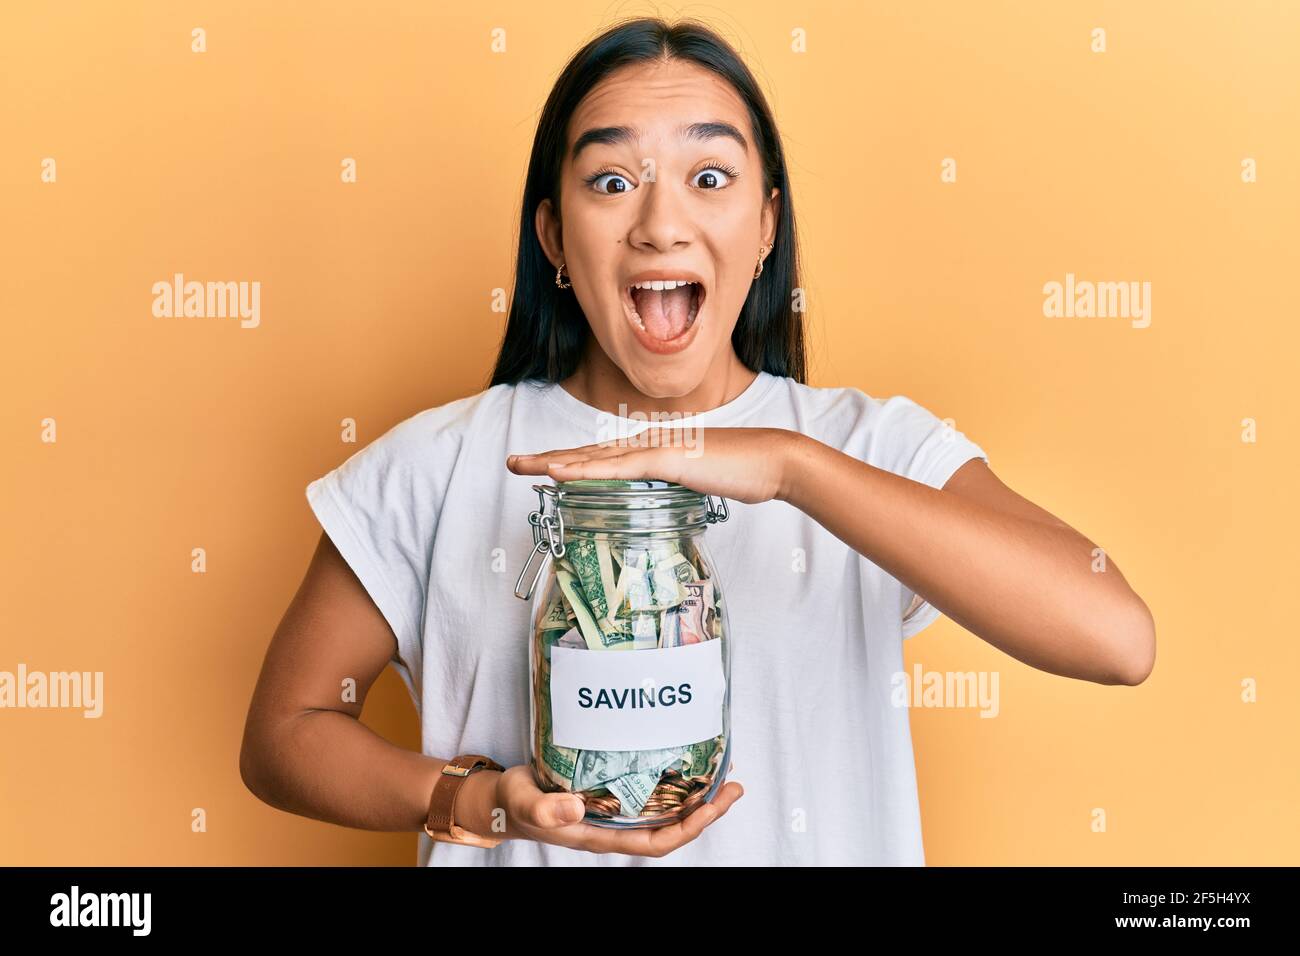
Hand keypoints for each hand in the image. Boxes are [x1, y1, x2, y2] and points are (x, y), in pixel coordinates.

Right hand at [466, 765, 742, 857]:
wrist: (501, 798)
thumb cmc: (514, 804)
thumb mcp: (525, 804)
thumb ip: (546, 811)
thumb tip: (577, 810)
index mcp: (602, 836)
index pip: (656, 842)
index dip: (687, 829)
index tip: (712, 808)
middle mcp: (616, 824)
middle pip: (672, 826)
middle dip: (706, 810)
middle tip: (734, 785)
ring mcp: (615, 808)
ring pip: (665, 807)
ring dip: (695, 793)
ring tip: (722, 769)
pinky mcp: (609, 788)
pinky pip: (649, 788)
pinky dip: (672, 777)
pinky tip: (684, 757)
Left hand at [507, 427, 803, 504]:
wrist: (772, 463)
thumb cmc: (742, 473)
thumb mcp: (699, 485)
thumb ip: (676, 489)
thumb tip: (665, 503)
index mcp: (653, 450)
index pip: (602, 459)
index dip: (569, 462)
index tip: (540, 468)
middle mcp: (647, 444)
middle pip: (588, 454)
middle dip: (547, 458)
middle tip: (512, 462)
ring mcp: (656, 450)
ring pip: (595, 459)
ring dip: (555, 462)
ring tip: (522, 465)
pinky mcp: (666, 461)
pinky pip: (618, 469)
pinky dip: (586, 470)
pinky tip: (560, 473)